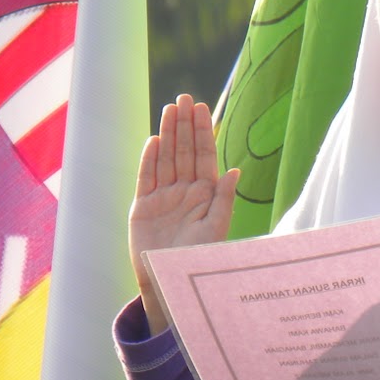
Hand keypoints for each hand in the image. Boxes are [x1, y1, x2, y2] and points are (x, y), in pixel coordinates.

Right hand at [130, 94, 239, 333]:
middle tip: (185, 97)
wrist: (170, 281)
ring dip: (168, 133)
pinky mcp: (143, 206)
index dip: (202, 131)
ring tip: (170, 109)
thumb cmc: (198, 258)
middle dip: (185, 124)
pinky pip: (147, 177)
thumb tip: (235, 170)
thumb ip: (224, 199)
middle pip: (184, 150)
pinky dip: (149, 159)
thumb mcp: (216, 229)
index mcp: (205, 193)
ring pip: (166, 158)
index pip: (203, 155)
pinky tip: (154, 140)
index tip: (203, 107)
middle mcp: (184, 190)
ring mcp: (163, 196)